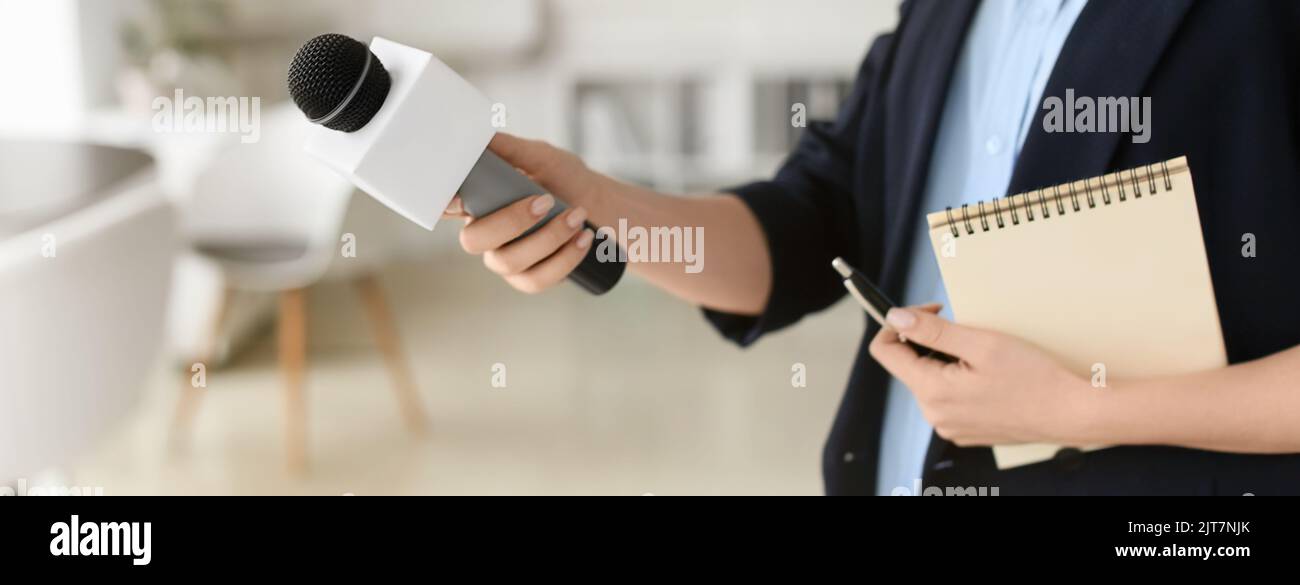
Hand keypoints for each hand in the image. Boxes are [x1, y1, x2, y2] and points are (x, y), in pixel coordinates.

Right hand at [443, 133, 601, 293]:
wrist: (601, 207)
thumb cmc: (566, 180)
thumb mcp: (542, 157)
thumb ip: (511, 149)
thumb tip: (483, 136)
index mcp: (480, 202)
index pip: (448, 206)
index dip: (444, 205)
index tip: (458, 198)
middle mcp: (486, 234)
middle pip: (473, 241)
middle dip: (510, 222)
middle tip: (545, 200)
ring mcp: (506, 260)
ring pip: (508, 262)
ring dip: (548, 238)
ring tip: (577, 215)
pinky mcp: (529, 279)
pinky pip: (537, 280)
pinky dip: (564, 258)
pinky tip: (582, 238)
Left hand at [868, 304, 1094, 446]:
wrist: (1071, 413)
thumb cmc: (1034, 377)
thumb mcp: (980, 343)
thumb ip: (932, 330)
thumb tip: (895, 317)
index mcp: (932, 392)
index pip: (884, 352)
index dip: (899, 324)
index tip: (929, 312)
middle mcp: (935, 414)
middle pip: (910, 365)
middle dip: (930, 342)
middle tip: (967, 331)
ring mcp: (950, 426)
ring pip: (931, 381)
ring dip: (947, 361)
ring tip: (984, 356)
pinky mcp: (966, 431)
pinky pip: (949, 398)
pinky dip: (960, 380)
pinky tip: (990, 377)